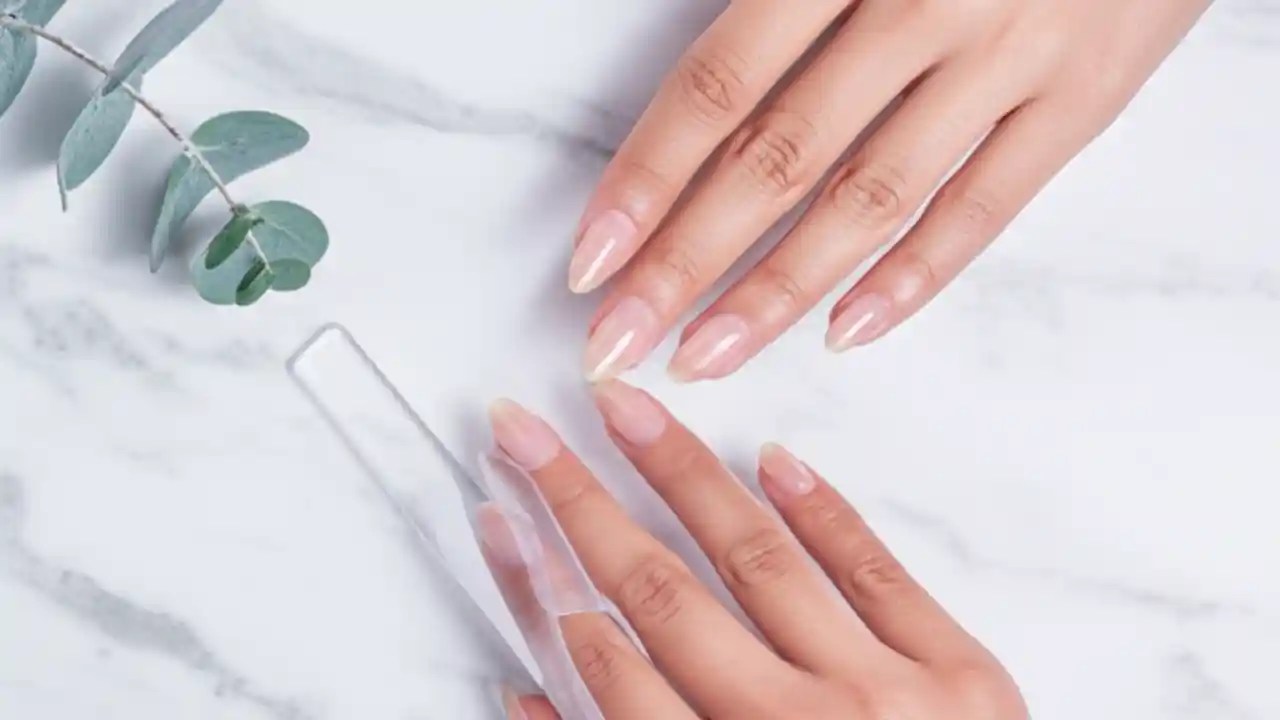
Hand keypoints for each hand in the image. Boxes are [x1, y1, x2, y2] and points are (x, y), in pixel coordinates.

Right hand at [484, 382, 1026, 718]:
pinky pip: (875, 571)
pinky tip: (770, 460)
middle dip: (581, 504)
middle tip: (528, 433)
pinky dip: (821, 510)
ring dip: (681, 474)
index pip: (606, 668)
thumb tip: (528, 697)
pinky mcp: (960, 675)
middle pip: (662, 595)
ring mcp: (882, 697)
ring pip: (759, 560)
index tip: (504, 516)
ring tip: (627, 411)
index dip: (541, 585)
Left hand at [571, 0, 1210, 381]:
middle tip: (620, 341)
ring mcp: (1006, 58)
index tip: (592, 262)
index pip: (719, 87)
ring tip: (706, 355)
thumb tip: (692, 96)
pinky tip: (844, 334)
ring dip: (777, 291)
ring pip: (869, 199)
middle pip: (776, 160)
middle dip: (685, 263)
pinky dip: (913, 280)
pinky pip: (984, 208)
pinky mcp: (1079, 98)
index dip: (646, 180)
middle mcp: (921, 6)